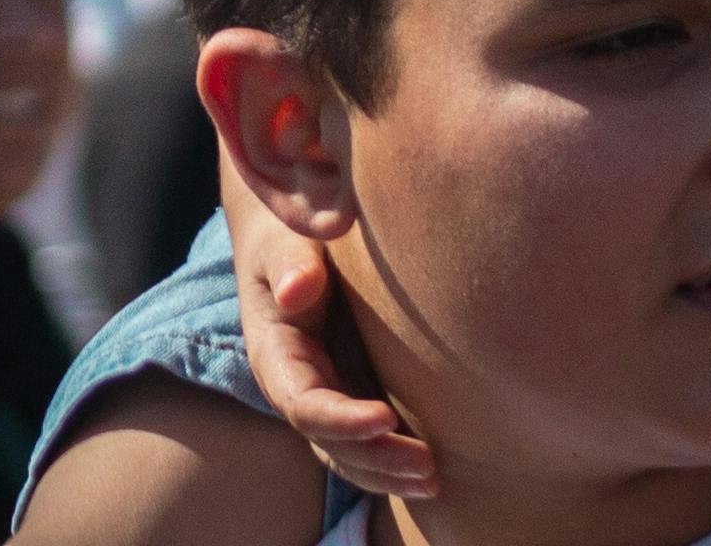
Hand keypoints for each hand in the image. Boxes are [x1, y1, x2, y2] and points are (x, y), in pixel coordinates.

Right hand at [229, 192, 437, 500]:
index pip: (305, 406)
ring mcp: (325, 396)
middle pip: (332, 444)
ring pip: (351, 454)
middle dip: (378, 460)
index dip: (343, 421)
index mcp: (276, 358)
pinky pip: (368, 442)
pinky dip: (393, 460)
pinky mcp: (351, 392)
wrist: (293, 231)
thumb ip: (290, 262)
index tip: (386, 419)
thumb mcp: (282, 241)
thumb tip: (298, 289)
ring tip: (434, 479)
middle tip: (428, 468)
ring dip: (389, 473)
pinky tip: (432, 468)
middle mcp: (297, 389)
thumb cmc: (290, 231)